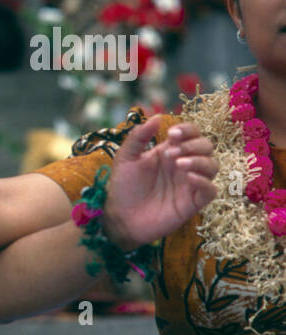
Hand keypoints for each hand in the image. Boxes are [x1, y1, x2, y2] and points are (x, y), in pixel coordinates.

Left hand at [102, 116, 216, 249]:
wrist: (120, 218)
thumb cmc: (123, 188)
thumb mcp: (125, 158)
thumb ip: (138, 137)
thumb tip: (157, 117)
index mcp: (169, 152)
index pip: (191, 133)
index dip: (187, 130)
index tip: (172, 134)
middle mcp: (183, 165)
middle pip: (206, 146)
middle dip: (192, 145)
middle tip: (171, 154)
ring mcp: (190, 184)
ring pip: (213, 165)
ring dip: (200, 161)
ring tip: (179, 164)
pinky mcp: (193, 202)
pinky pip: (211, 190)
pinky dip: (204, 181)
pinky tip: (188, 178)